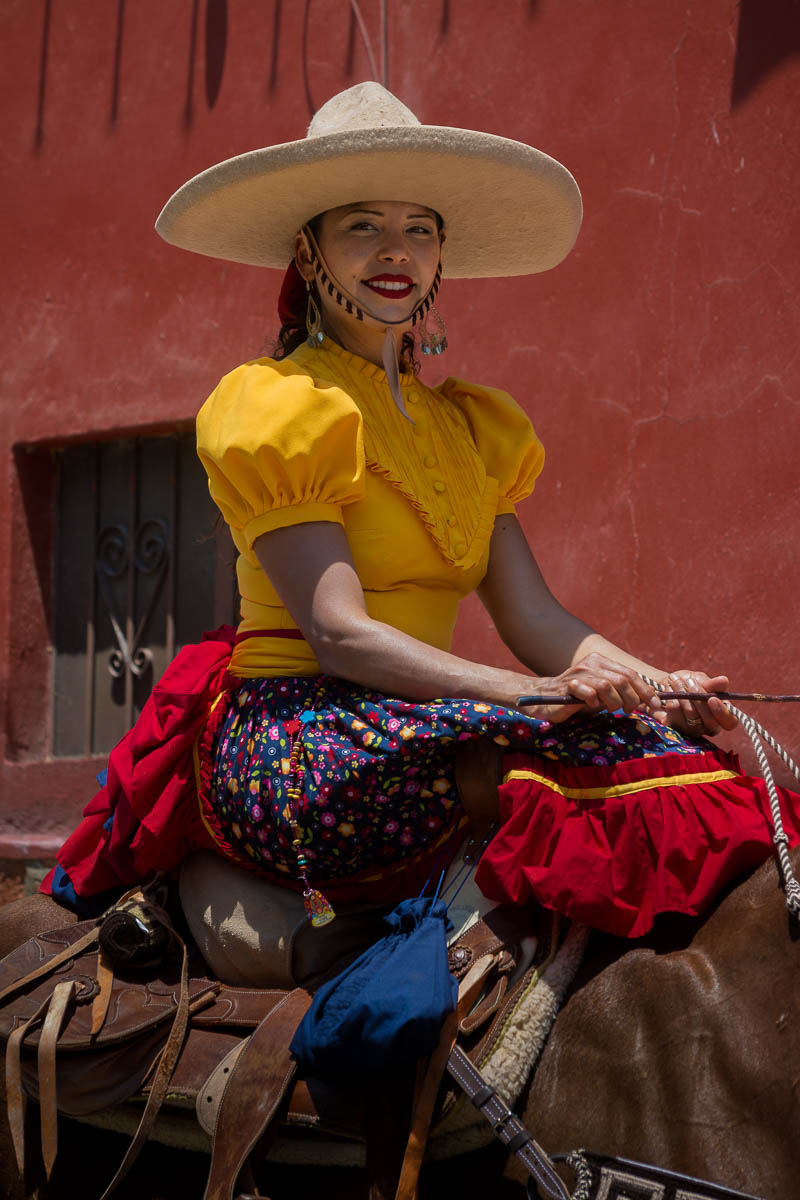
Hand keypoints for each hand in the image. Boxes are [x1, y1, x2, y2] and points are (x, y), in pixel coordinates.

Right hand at [515, 654, 660, 723]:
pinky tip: (592, 705)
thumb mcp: (603, 694)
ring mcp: (579, 673)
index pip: (630, 674)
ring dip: (614, 701)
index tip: (656, 704)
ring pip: (607, 685)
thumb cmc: (578, 699)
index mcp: (601, 662)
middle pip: (622, 679)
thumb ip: (621, 693)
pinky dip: (594, 701)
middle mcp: (591, 664)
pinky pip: (588, 692)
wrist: (544, 699)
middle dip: (632, 698)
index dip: (646, 689)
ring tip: (610, 708)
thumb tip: (650, 702)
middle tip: (629, 710)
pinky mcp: (568, 686)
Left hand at [658, 671, 738, 736]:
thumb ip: (712, 684)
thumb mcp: (700, 680)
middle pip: (709, 721)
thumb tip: (724, 681)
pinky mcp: (674, 729)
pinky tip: (668, 689)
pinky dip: (672, 700)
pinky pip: (675, 717)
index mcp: (720, 715)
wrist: (665, 685)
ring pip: (692, 717)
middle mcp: (707, 726)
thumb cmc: (688, 683)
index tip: (712, 699)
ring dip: (683, 695)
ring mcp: (691, 730)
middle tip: (689, 681)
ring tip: (675, 680)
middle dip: (699, 699)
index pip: (730, 723)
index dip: (723, 713)